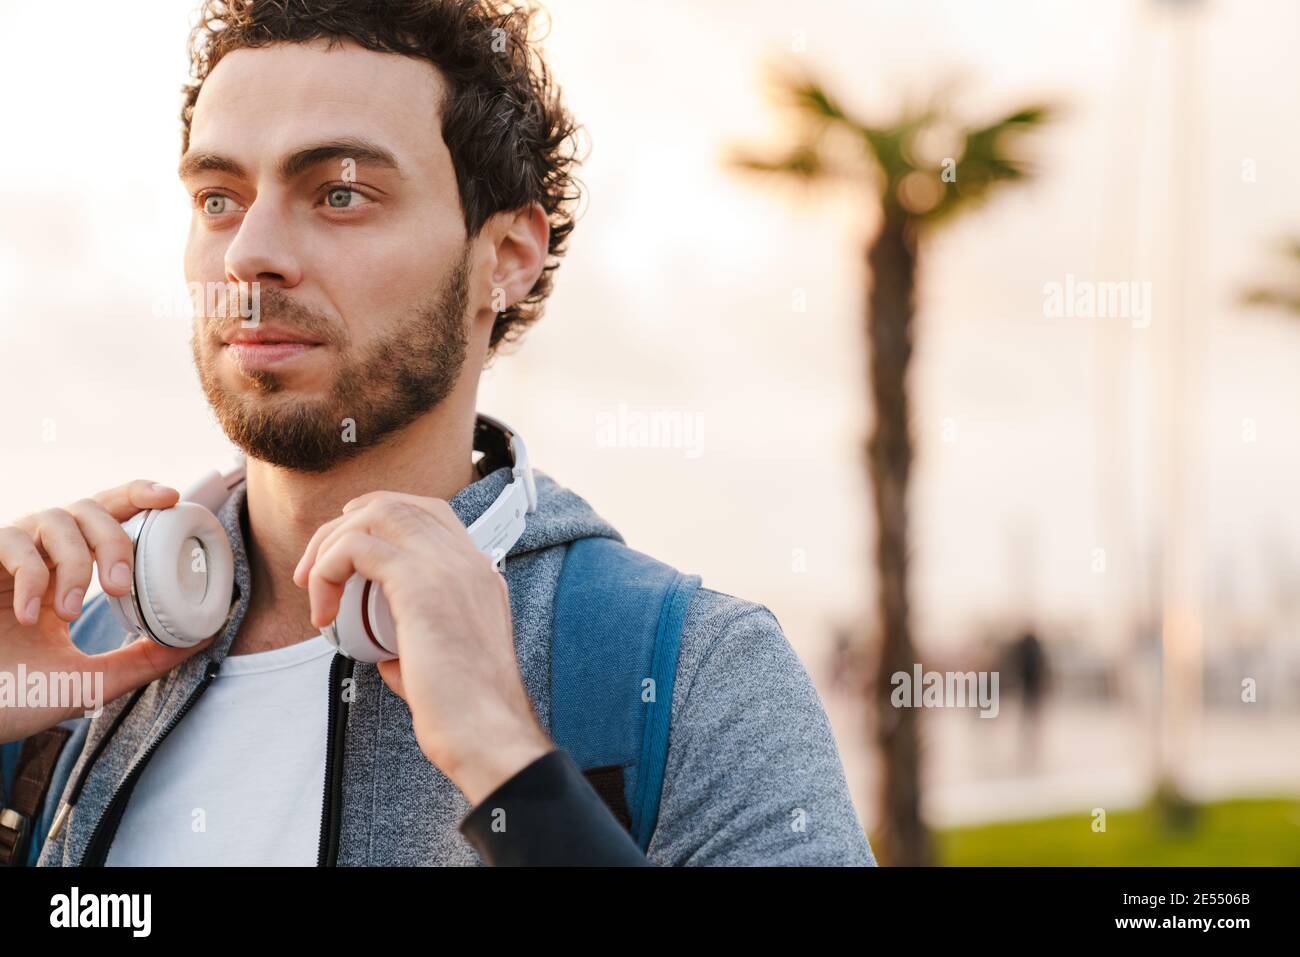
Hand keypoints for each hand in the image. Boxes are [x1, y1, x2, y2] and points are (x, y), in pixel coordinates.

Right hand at [0, 480, 217, 744]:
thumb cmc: (12, 697)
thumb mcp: (90, 681)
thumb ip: (142, 659)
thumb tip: (203, 638)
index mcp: (67, 573)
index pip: (108, 517)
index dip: (139, 496)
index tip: (172, 498)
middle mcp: (40, 555)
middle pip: (89, 507)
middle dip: (114, 540)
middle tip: (121, 586)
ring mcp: (5, 556)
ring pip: (56, 518)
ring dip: (75, 563)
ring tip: (69, 613)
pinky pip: (11, 543)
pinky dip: (32, 577)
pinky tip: (33, 617)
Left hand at [293, 491, 553, 804]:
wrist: (488, 733)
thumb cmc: (466, 712)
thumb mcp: (443, 664)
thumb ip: (416, 646)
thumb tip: (386, 653)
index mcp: (479, 574)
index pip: (430, 513)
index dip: (379, 517)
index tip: (345, 550)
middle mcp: (468, 560)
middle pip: (395, 504)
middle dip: (342, 527)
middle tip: (314, 571)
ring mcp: (448, 566)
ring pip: (375, 513)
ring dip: (330, 543)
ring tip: (312, 585)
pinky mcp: (421, 584)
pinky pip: (357, 547)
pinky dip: (327, 571)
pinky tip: (323, 611)